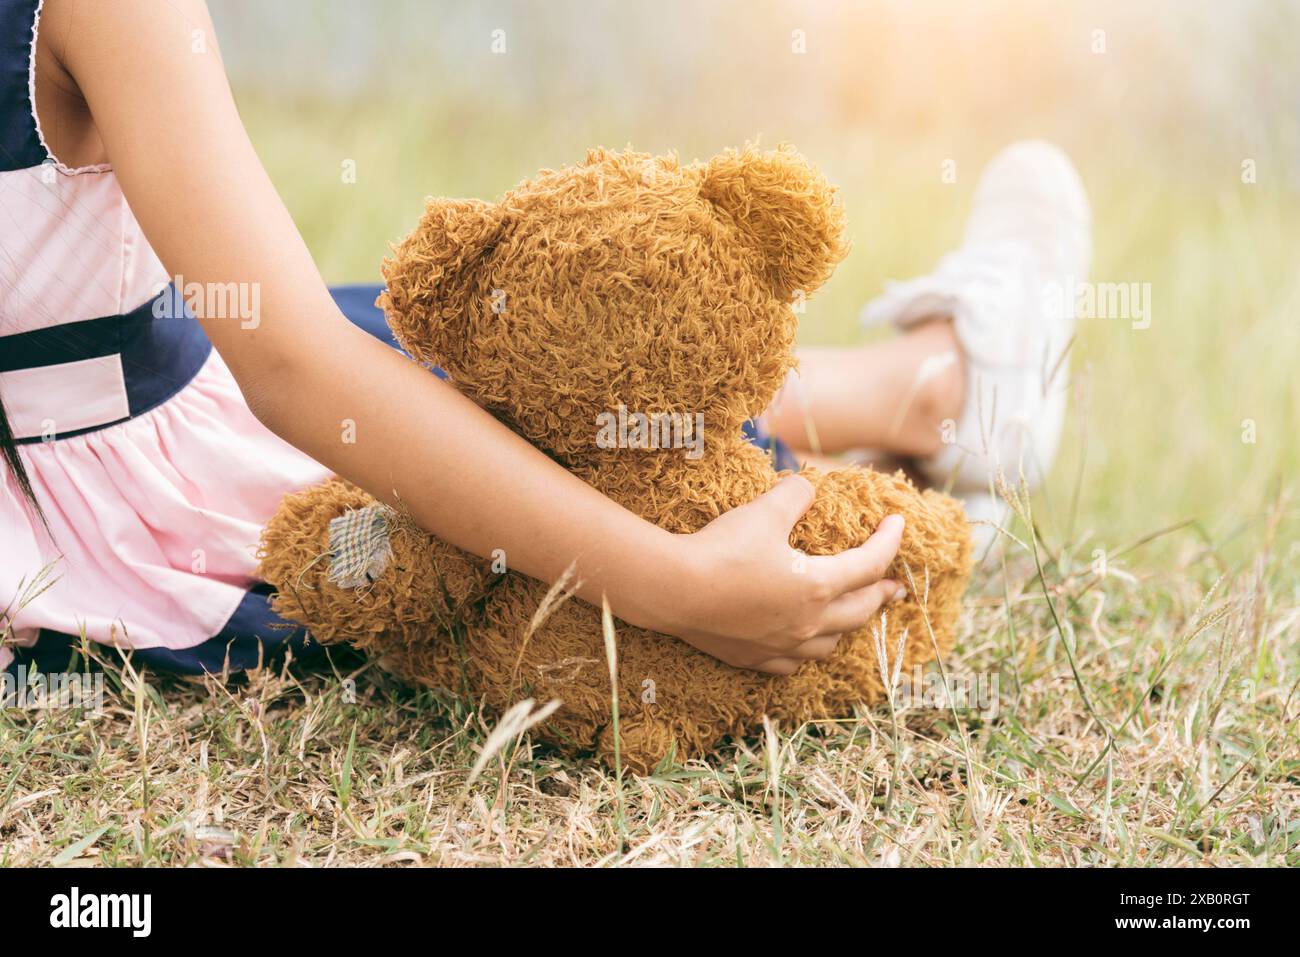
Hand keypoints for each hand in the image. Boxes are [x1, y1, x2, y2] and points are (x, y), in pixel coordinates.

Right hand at [660, 475, 905, 673]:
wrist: (674, 590)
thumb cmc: (721, 549)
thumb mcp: (763, 510)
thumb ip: (795, 494)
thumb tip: (807, 488)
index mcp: (817, 585)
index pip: (870, 564)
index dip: (889, 541)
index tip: (898, 525)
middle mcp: (808, 623)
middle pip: (859, 612)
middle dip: (880, 595)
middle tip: (892, 587)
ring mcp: (781, 646)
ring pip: (829, 645)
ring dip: (845, 626)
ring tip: (846, 614)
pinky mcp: (753, 658)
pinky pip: (791, 664)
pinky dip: (804, 652)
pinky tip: (799, 642)